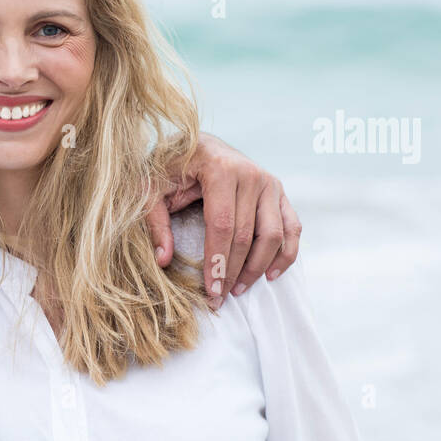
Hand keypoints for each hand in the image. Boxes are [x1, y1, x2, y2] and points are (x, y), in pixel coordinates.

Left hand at [148, 133, 300, 307]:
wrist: (196, 142)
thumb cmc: (169, 166)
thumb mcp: (149, 188)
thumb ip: (155, 222)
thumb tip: (164, 260)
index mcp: (220, 169)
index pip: (222, 226)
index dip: (217, 262)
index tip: (211, 292)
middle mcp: (251, 174)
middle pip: (247, 235)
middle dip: (233, 272)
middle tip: (220, 299)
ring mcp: (269, 182)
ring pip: (273, 234)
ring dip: (258, 267)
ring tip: (238, 289)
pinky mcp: (279, 190)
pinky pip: (292, 226)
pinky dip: (286, 253)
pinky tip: (271, 274)